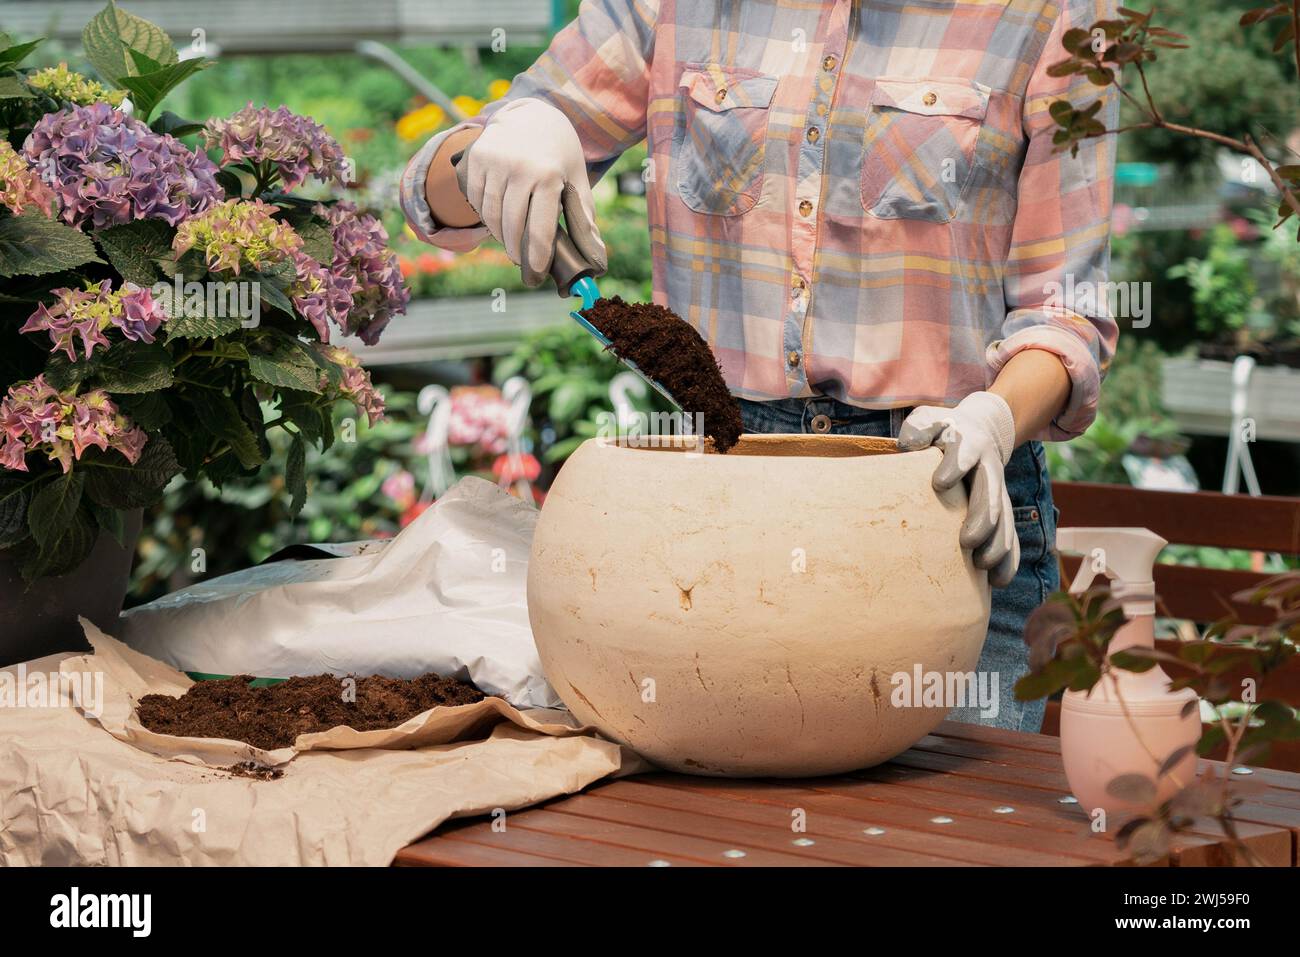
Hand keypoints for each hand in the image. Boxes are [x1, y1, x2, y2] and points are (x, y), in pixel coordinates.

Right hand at [456, 97, 606, 286]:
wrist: (531, 114)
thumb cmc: (559, 154)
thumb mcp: (577, 180)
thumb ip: (584, 218)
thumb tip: (596, 258)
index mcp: (547, 176)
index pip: (539, 230)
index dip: (537, 259)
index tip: (537, 277)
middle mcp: (517, 168)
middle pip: (512, 228)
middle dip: (518, 253)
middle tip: (524, 264)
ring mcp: (493, 163)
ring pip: (491, 217)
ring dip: (502, 236)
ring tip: (513, 241)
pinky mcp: (474, 161)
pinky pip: (476, 202)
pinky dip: (487, 216)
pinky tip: (499, 217)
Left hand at [897, 392, 1018, 587]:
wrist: (982, 431)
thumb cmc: (943, 430)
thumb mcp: (928, 419)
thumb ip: (918, 429)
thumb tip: (908, 445)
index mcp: (969, 444)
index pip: (964, 453)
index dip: (955, 465)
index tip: (940, 482)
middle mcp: (989, 469)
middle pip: (990, 494)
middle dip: (981, 518)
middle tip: (966, 542)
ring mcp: (998, 491)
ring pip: (1004, 519)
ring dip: (997, 543)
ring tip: (982, 566)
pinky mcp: (1002, 510)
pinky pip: (1011, 535)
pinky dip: (1008, 558)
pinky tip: (999, 581)